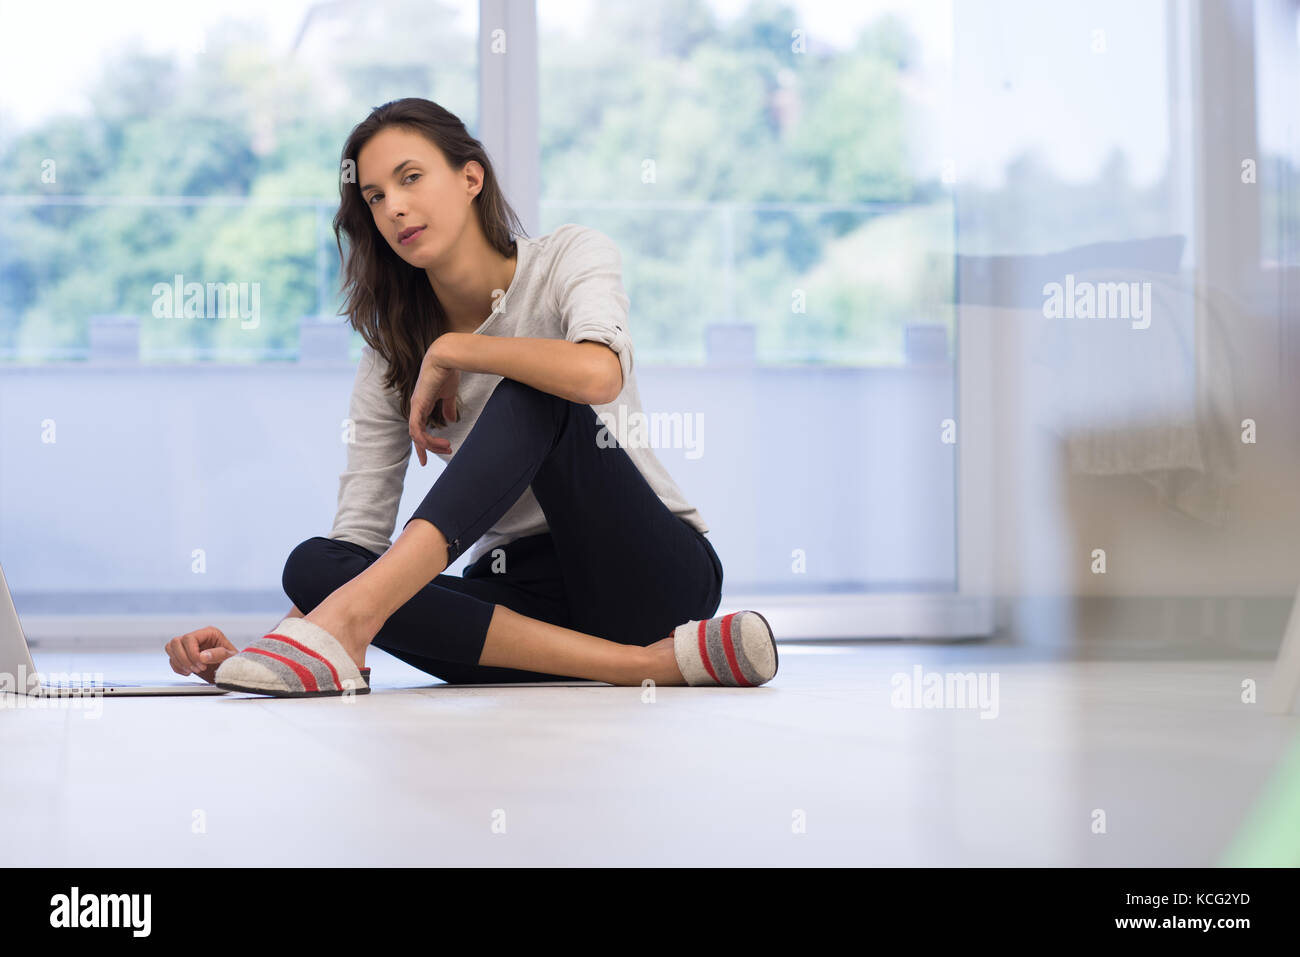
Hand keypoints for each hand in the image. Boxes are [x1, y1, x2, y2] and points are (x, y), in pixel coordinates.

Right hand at [165, 626, 236, 683]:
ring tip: (193, 670)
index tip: (202, 665)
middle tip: (198, 669)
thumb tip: (202, 656)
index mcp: (209, 633)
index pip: (189, 638)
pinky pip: (171, 659)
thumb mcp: (231, 657)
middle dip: (184, 659)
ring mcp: (189, 646)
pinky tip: (189, 672)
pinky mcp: (185, 655)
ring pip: (170, 648)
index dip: (192, 653)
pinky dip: (177, 667)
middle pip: (176, 642)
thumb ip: (219, 654)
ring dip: (179, 662)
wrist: (231, 670)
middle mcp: (198, 637)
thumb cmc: (234, 661)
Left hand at [409, 343, 460, 465]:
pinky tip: (438, 443)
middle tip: (446, 452)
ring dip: (431, 445)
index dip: (425, 443)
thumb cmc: (448, 372)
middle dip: (428, 448)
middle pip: (416, 435)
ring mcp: (415, 407)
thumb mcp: (449, 394)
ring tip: (447, 447)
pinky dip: (425, 439)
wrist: (446, 357)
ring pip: (416, 435)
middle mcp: (416, 407)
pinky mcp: (417, 405)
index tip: (436, 452)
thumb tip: (451, 421)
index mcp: (422, 405)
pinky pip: (416, 429)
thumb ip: (448, 408)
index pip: (419, 428)